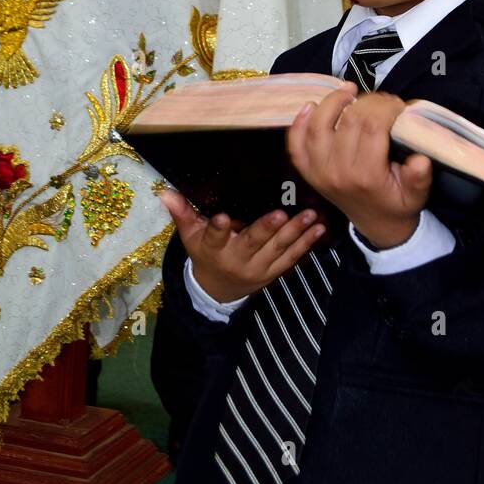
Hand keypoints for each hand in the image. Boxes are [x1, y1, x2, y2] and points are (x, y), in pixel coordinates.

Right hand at [158, 189, 327, 302]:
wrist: (217, 291)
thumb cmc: (204, 254)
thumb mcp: (190, 236)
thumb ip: (182, 213)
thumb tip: (165, 192)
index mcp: (212, 249)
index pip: (213, 237)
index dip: (217, 228)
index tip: (222, 217)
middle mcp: (236, 260)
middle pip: (251, 243)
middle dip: (266, 229)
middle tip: (282, 213)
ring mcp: (257, 268)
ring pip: (277, 250)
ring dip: (295, 233)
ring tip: (311, 216)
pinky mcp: (273, 273)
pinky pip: (291, 259)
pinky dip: (306, 245)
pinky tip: (319, 229)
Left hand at [286, 88, 431, 247]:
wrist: (377, 225)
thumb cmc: (398, 203)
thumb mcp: (417, 194)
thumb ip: (419, 177)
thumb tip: (420, 160)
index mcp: (367, 176)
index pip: (373, 126)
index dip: (386, 107)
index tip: (398, 105)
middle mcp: (338, 173)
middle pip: (348, 120)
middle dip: (368, 101)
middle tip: (382, 100)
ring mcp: (319, 172)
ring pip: (318, 126)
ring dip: (332, 102)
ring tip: (349, 91)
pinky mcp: (308, 172)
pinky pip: (296, 143)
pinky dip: (299, 122)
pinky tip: (312, 106)